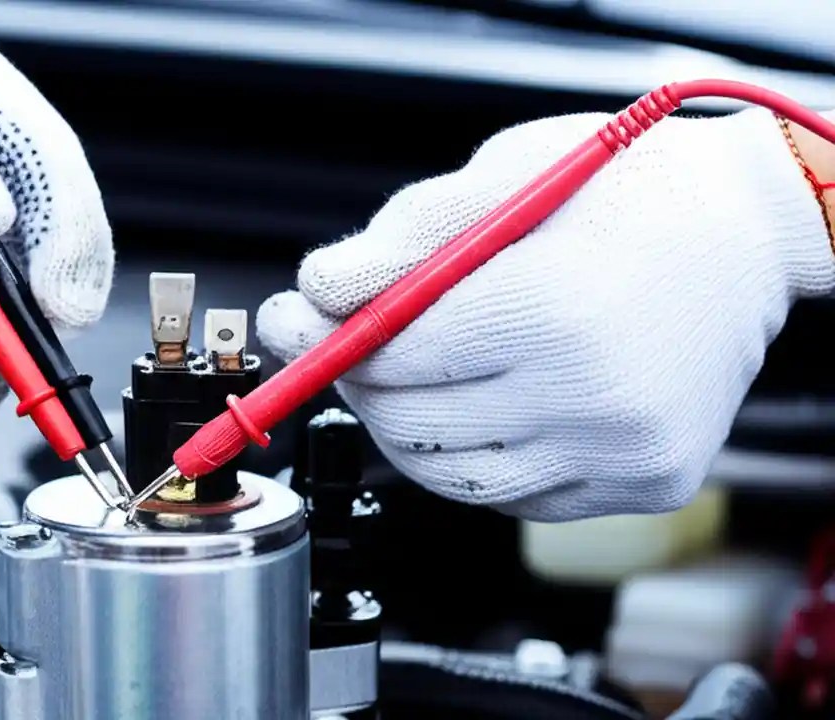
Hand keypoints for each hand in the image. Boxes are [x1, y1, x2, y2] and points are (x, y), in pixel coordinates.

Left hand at [258, 108, 834, 520]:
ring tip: (415, 379)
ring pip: (455, 478)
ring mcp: (623, 451)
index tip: (307, 327)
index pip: (393, 359)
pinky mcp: (645, 482)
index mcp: (550, 308)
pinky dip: (478, 460)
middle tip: (353, 351)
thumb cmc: (625, 193)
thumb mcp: (504, 176)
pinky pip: (518, 496)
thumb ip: (401, 239)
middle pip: (413, 426)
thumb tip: (315, 293)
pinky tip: (487, 407)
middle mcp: (592, 395)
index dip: (332, 346)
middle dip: (363, 389)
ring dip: (410, 434)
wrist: (747, 234)